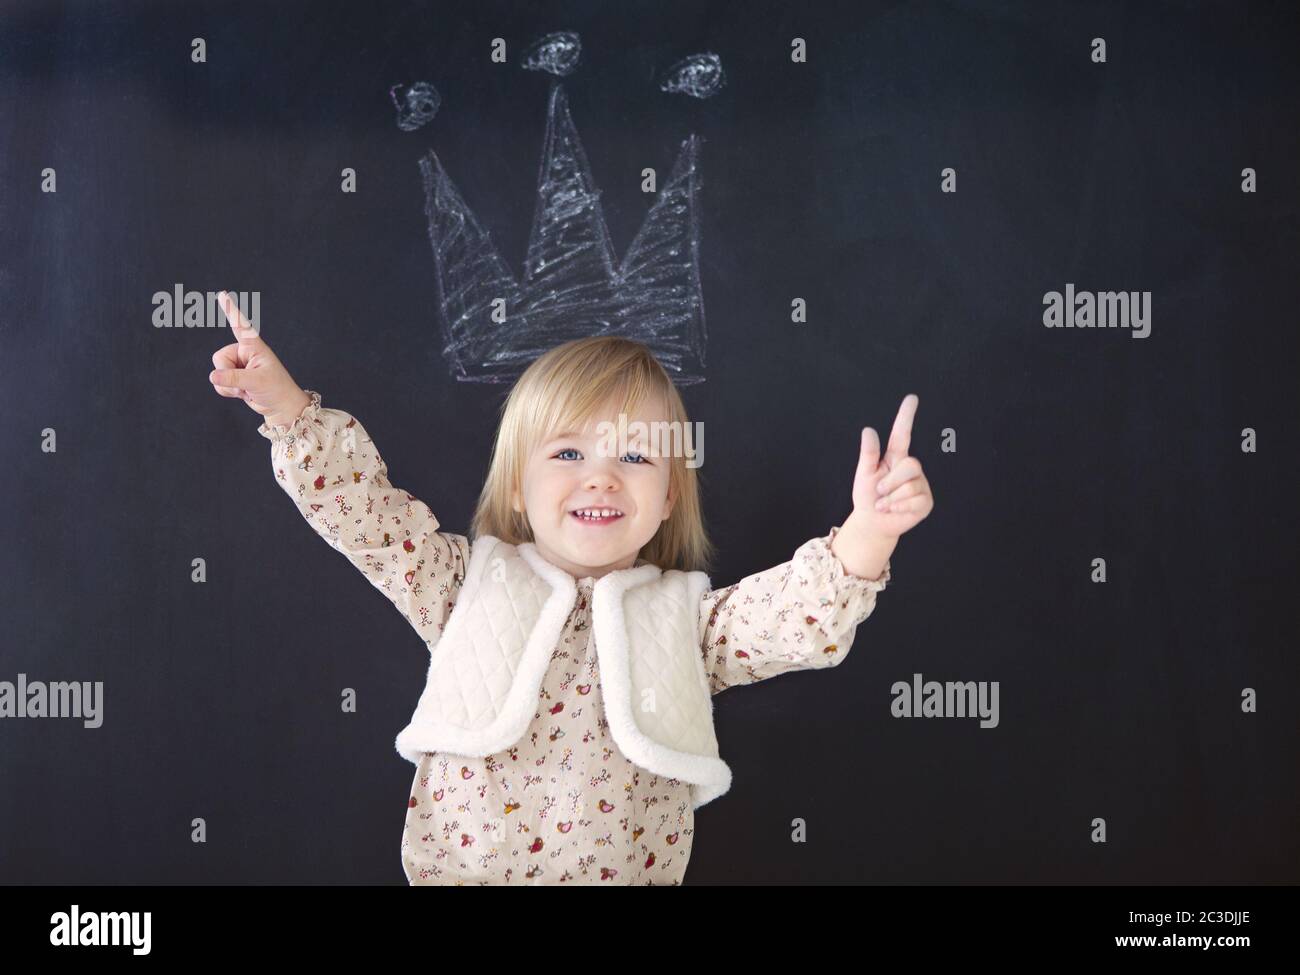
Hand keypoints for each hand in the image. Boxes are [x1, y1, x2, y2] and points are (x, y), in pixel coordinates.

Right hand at [208, 291, 309, 425]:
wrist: (280, 406)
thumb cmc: (276, 389)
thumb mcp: (256, 382)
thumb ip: (234, 378)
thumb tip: (213, 376)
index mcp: (254, 347)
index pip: (240, 325)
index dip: (231, 310)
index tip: (223, 294)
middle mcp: (244, 352)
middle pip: (219, 358)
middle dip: (228, 375)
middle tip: (247, 384)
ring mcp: (238, 365)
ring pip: (217, 371)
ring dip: (230, 386)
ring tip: (248, 389)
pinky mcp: (234, 377)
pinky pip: (219, 383)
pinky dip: (228, 391)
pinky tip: (243, 393)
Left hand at [849, 394, 933, 538]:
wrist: (873, 523)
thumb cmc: (867, 496)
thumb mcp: (863, 475)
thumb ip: (868, 454)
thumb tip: (869, 430)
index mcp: (895, 458)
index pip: (902, 433)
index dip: (906, 416)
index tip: (911, 398)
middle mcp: (911, 469)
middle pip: (911, 465)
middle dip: (890, 481)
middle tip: (879, 492)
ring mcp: (921, 485)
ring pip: (911, 486)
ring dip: (891, 498)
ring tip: (884, 504)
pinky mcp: (926, 501)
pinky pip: (915, 500)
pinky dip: (899, 507)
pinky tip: (893, 511)